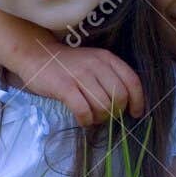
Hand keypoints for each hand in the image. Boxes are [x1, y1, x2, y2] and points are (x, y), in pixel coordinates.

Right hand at [16, 37, 144, 126]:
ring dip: (100, 118)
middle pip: (119, 96)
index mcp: (107, 58)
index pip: (132, 81)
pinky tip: (83, 120)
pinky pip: (83, 111)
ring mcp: (80, 75)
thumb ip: (110, 77)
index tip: (135, 113)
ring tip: (93, 117)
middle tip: (107, 115)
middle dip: (116, 111)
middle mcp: (96, 64)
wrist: (38, 56)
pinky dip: (86, 120)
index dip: (138, 100)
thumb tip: (127, 104)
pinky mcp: (64, 87)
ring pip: (102, 105)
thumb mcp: (94, 63)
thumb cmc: (70, 65)